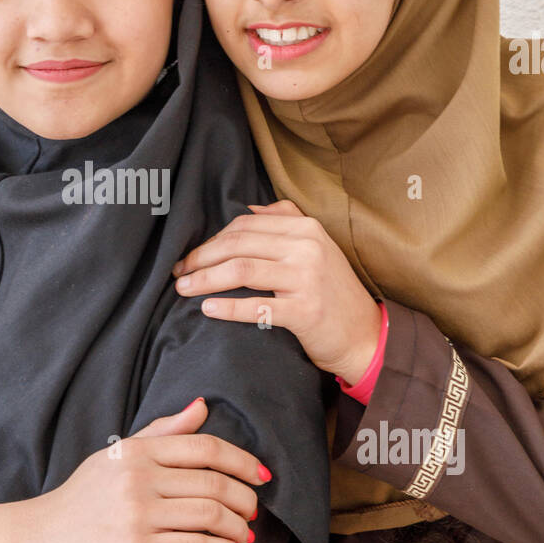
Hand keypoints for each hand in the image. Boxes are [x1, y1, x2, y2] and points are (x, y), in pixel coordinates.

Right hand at [24, 396, 267, 542]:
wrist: (39, 536)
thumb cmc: (83, 496)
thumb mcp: (116, 455)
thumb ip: (162, 432)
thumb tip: (202, 406)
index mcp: (136, 450)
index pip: (204, 448)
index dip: (242, 461)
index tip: (262, 476)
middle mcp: (138, 477)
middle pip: (213, 483)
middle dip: (244, 499)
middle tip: (254, 511)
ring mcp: (137, 513)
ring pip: (209, 516)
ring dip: (237, 527)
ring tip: (244, 534)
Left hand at [172, 199, 382, 385]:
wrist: (364, 334)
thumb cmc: (332, 291)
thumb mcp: (317, 246)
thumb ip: (287, 220)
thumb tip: (249, 208)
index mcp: (306, 228)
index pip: (245, 225)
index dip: (211, 239)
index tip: (191, 255)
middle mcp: (307, 248)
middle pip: (238, 245)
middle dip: (201, 257)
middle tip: (178, 272)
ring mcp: (307, 279)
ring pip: (241, 270)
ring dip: (205, 279)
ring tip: (183, 289)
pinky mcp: (305, 311)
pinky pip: (256, 307)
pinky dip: (227, 307)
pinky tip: (207, 309)